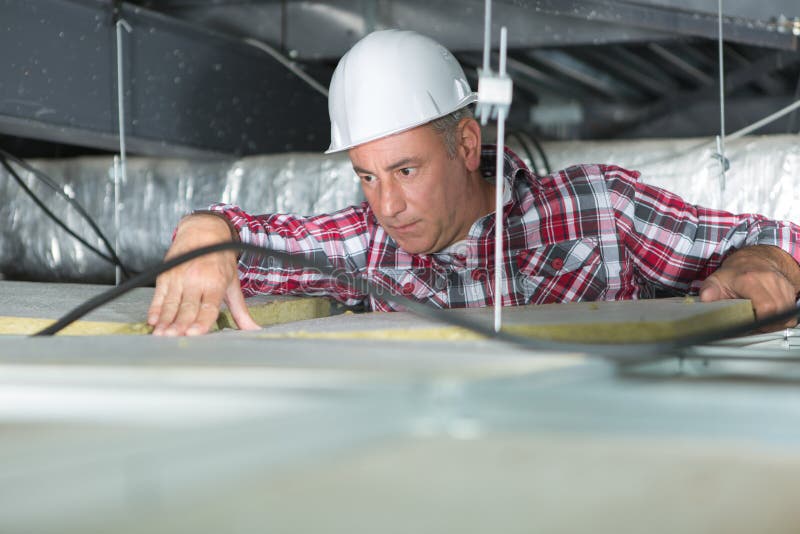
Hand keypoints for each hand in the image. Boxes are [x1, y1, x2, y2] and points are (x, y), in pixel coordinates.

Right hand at [147, 214, 259, 335]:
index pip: (208, 307)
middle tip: (173, 338)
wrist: (203, 232)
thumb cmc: (220, 261)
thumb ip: (240, 311)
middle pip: (187, 307)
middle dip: (180, 324)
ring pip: (171, 303)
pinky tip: (152, 321)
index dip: (201, 321)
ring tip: (160, 335)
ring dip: (165, 320)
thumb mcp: (233, 284)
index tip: (194, 334)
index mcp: (216, 282)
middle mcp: (196, 279)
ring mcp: (179, 277)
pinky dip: (154, 309)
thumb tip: (254, 330)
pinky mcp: (165, 275)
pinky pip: (159, 296)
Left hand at [700, 247, 798, 331]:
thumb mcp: (717, 279)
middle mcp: (770, 281)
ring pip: (785, 313)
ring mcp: (782, 285)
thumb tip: (705, 298)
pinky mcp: (790, 291)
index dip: (759, 321)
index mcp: (751, 279)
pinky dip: (780, 319)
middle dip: (765, 324)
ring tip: (759, 321)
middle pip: (777, 312)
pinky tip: (768, 317)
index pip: (765, 307)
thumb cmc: (735, 273)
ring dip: (773, 323)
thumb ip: (709, 289)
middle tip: (752, 325)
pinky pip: (789, 312)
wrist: (753, 260)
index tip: (748, 325)